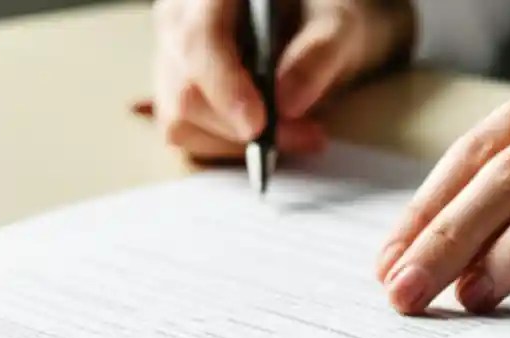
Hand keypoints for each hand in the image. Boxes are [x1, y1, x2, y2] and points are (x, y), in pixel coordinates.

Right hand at [151, 0, 414, 158]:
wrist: (311, 30)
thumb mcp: (338, 26)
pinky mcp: (174, 95)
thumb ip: (318, 54)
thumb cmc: (317, 18)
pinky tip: (266, 133)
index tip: (257, 124)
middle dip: (241, 127)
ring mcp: (171, 59)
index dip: (224, 86)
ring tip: (296, 133)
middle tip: (305, 135)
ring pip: (180, 121)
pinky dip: (231, 147)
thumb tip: (285, 102)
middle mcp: (178, 21)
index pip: (199, 39)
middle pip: (185, 89)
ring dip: (238, 143)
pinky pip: (188, 136)